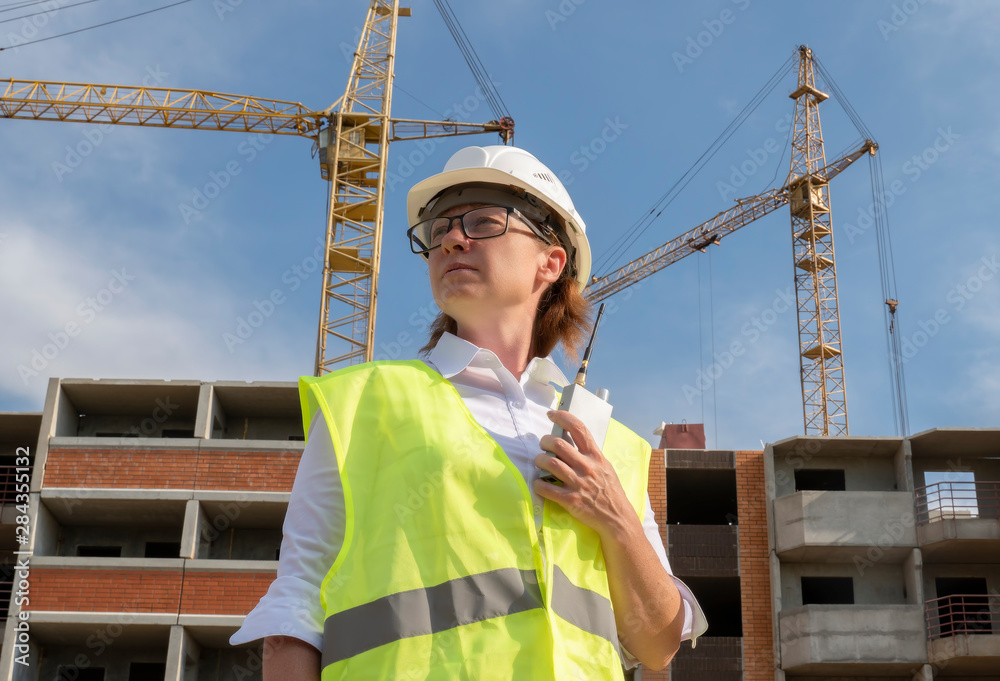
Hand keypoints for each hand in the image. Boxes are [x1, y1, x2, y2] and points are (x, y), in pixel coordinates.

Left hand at [533, 409, 636, 540]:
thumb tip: (572, 441)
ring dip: (539, 460)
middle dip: (545, 441)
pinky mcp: (570, 500)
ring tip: (539, 462)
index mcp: (596, 456)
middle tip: (543, 444)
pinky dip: (538, 483)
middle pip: (558, 444)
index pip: (579, 428)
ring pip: (550, 463)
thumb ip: (591, 455)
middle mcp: (587, 466)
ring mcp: (578, 483)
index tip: (551, 414)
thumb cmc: (610, 492)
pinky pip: (546, 488)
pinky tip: (539, 483)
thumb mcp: (606, 468)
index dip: (563, 417)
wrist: (617, 518)